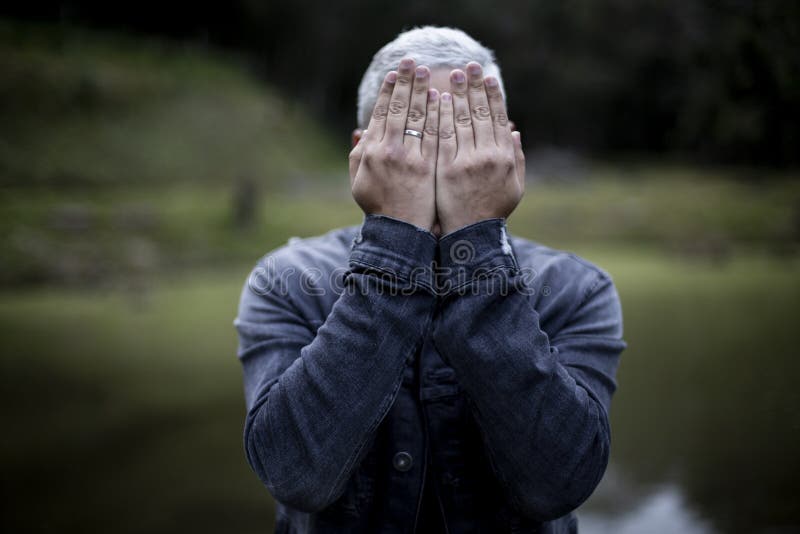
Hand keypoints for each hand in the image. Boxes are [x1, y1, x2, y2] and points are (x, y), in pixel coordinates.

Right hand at [349, 58, 439, 230]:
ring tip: (426, 72)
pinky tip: (441, 99)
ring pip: (416, 117)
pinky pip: (433, 134)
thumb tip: (360, 131)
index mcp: (370, 152)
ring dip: (421, 92)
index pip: (380, 113)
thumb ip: (358, 154)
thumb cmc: (379, 206)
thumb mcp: (358, 181)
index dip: (387, 91)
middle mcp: (388, 151)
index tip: (394, 74)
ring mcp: (409, 158)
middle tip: (412, 62)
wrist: (399, 232)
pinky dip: (437, 114)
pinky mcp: (428, 167)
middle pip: (398, 108)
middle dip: (405, 83)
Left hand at [435, 61, 524, 234]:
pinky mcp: (446, 169)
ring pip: (462, 120)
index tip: (487, 77)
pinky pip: (443, 135)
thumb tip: (515, 131)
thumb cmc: (492, 211)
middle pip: (480, 114)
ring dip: (458, 94)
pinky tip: (438, 99)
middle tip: (467, 66)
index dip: (493, 96)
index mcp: (505, 157)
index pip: (498, 118)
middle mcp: (488, 156)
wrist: (470, 235)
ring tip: (452, 75)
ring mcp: (466, 162)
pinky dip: (441, 115)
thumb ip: (517, 159)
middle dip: (474, 87)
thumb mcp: (515, 187)